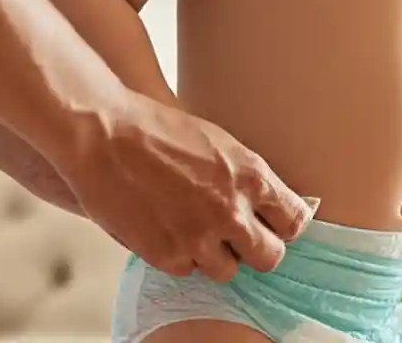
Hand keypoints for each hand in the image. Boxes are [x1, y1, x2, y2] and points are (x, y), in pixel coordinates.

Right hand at [51, 90, 315, 283]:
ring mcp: (200, 238)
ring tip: (200, 233)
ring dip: (219, 257)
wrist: (105, 136)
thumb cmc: (161, 130)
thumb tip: (266, 205)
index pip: (296, 221)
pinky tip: (170, 233)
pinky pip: (188, 271)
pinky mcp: (167, 256)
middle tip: (244, 239)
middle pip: (270, 257)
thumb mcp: (221, 145)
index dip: (286, 225)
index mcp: (252, 178)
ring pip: (228, 271)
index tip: (276, 224)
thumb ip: (246, 179)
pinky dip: (182, 258)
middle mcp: (232, 212)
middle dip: (259, 249)